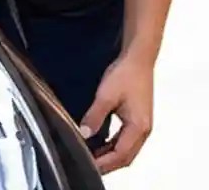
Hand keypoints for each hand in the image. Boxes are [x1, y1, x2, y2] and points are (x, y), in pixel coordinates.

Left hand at [80, 51, 155, 173]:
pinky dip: (113, 146)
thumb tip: (83, 134)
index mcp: (138, 127)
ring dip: (110, 156)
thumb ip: (94, 116)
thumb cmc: (124, 75)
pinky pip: (126, 140)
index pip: (120, 154)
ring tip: (91, 158)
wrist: (138, 60)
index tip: (88, 165)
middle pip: (125, 157)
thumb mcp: (105, 96)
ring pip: (126, 150)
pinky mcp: (138, 120)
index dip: (104, 162)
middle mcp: (143, 130)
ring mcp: (142, 126)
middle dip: (107, 164)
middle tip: (87, 166)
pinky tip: (100, 145)